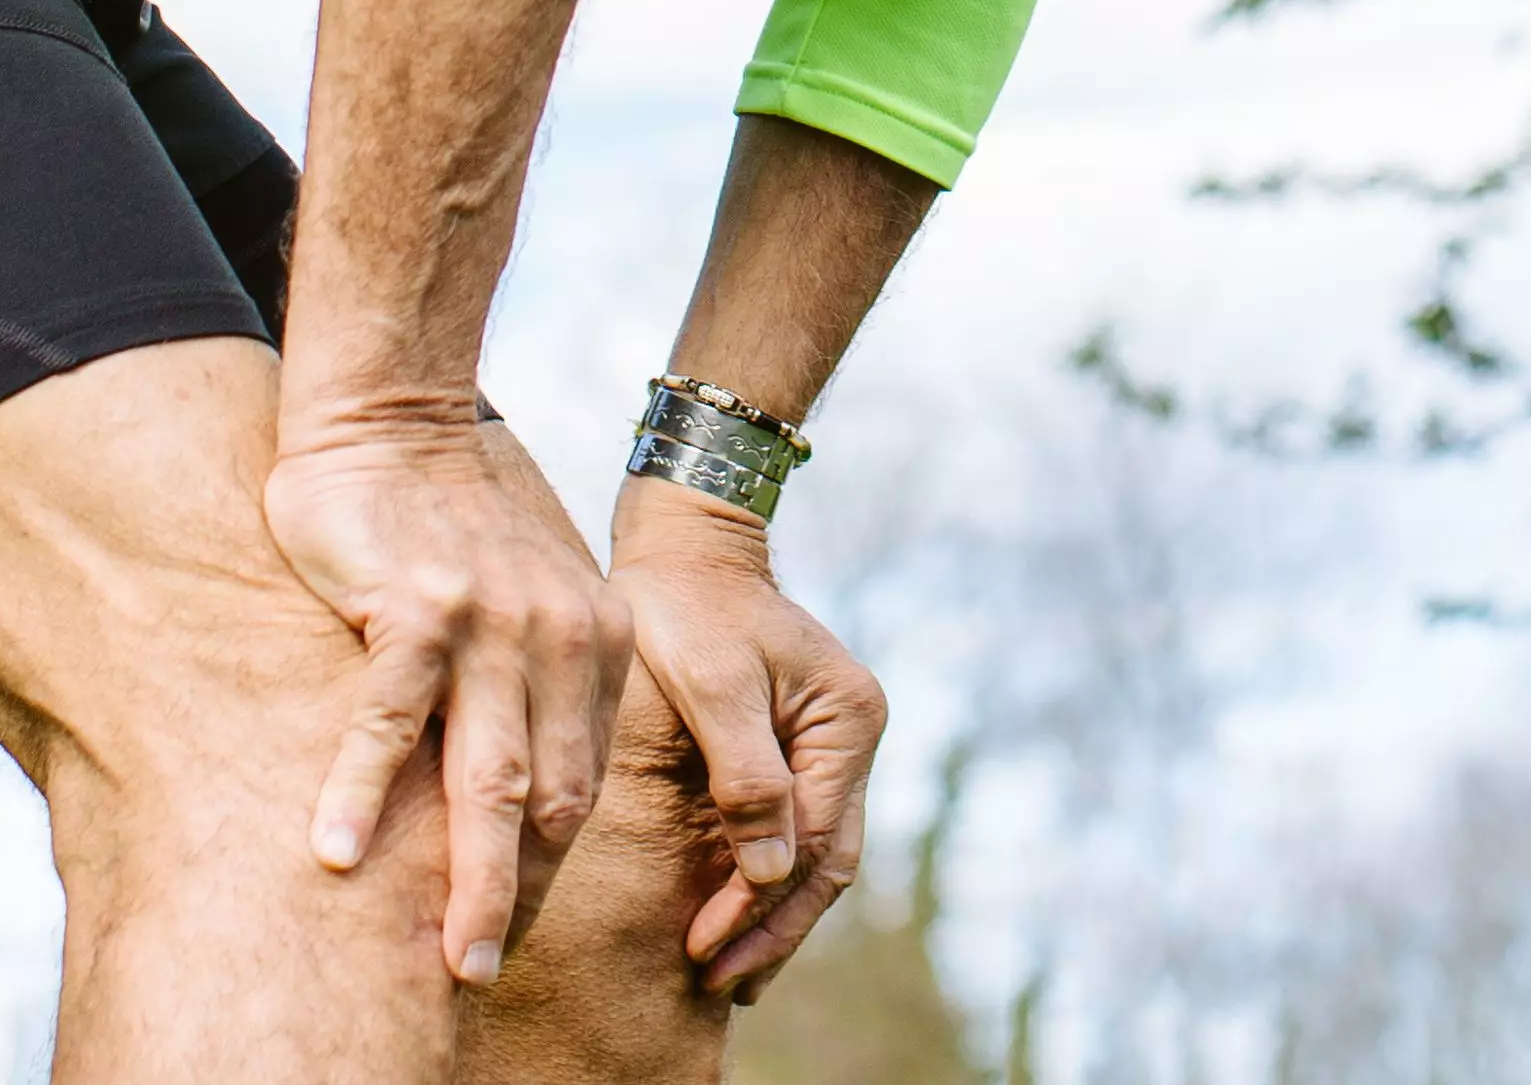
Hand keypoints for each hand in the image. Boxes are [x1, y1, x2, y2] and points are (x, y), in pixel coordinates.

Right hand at [263, 404, 633, 986]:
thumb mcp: (529, 598)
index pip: (583, 783)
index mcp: (596, 642)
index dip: (548, 868)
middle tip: (480, 970)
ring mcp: (491, 623)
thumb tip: (518, 795)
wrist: (394, 419)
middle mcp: (559, 637)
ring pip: (486, 778)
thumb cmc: (451, 525)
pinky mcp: (418, 606)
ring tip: (448, 953)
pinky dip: (358, 792)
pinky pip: (388, 720)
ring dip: (468, 875)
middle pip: (550, 799)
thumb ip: (536, 681)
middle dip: (519, 896)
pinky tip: (332, 854)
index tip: (514, 930)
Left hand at [611, 480, 887, 999]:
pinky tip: (734, 921)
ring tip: (730, 975)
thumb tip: (768, 872)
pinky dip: (763, 882)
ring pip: (813, 855)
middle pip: (826, 859)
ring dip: (772, 917)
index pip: (812, 837)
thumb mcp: (713, 685)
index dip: (760, 903)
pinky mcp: (793, 750)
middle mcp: (850, 737)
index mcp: (846, 719)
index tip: (705, 947)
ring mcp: (826, 745)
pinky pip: (791, 832)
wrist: (680, 546)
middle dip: (774, 927)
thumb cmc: (688, 605)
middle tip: (720, 984)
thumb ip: (746, 777)